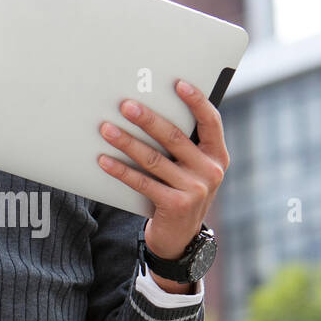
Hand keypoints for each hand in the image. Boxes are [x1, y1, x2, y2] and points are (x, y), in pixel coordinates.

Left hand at [97, 79, 229, 258]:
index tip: (178, 83)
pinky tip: (104, 160)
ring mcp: (195, 190)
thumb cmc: (180, 192)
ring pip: (155, 159)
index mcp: (217, 155)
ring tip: (106, 129)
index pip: (211, 121)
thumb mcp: (191, 169)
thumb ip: (183, 146)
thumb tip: (147, 112)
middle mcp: (211, 171)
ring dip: (127, 142)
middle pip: (175, 137)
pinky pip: (143, 183)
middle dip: (148, 119)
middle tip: (126, 105)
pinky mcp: (176, 206)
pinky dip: (121, 170)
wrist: (180, 238)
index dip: (196, 101)